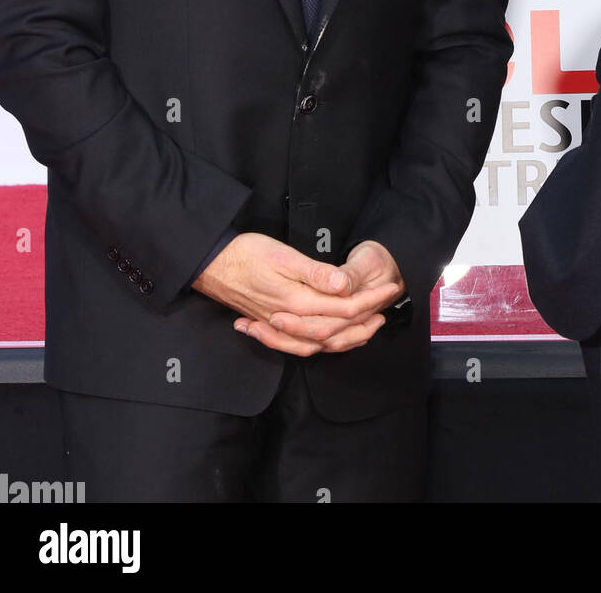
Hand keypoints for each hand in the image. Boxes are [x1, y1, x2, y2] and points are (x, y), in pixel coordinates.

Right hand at [232, 238, 404, 356]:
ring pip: (317, 343)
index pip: (343, 308)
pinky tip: (324, 340)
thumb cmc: (246, 254)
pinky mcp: (268, 325)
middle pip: (334, 331)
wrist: (210, 264)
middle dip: (364, 323)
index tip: (390, 290)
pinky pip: (297, 345)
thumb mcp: (284, 255)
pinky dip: (316, 345)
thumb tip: (345, 287)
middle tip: (385, 310)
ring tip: (365, 329)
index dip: (370, 300)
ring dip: (344, 338)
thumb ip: (316, 274)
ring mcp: (277, 326)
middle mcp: (289, 320)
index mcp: (297, 302)